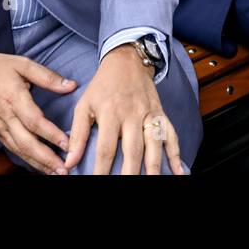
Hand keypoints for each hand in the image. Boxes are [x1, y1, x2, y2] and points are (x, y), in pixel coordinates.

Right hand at [0, 53, 77, 174]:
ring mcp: (0, 126)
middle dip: (46, 159)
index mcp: (14, 98)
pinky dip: (26, 159)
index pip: (35, 121)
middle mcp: (7, 117)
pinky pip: (12, 148)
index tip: (68, 144)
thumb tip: (70, 85)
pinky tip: (38, 165)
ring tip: (55, 172)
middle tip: (64, 169)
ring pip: (19, 150)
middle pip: (27, 143)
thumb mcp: (23, 64)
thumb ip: (48, 77)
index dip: (51, 134)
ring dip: (38, 163)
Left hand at [64, 44, 184, 174]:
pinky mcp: (161, 114)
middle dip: (130, 174)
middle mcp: (133, 114)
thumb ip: (78, 135)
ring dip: (155, 168)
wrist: (128, 60)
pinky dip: (176, 155)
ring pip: (155, 146)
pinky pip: (171, 136)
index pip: (106, 148)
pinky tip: (179, 172)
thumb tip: (69, 161)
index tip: (97, 183)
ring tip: (153, 183)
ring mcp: (150, 115)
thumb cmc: (103, 85)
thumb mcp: (84, 104)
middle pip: (133, 150)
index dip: (102, 170)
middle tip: (126, 188)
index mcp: (111, 112)